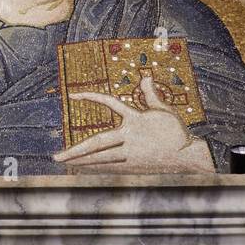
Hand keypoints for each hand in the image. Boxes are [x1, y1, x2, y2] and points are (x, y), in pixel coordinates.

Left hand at [54, 75, 213, 173]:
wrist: (188, 157)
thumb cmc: (176, 132)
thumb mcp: (164, 110)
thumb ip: (151, 94)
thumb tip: (145, 77)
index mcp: (135, 119)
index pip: (109, 103)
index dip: (91, 96)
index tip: (73, 95)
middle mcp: (130, 137)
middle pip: (97, 143)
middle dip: (75, 150)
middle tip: (56, 156)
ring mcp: (130, 154)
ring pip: (101, 158)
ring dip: (81, 160)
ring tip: (64, 162)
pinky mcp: (133, 166)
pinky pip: (109, 166)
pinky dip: (95, 166)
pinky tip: (83, 168)